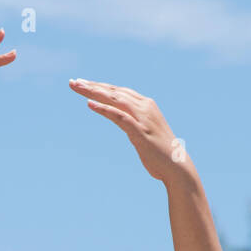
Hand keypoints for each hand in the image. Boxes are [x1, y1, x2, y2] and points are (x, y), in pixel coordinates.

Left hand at [68, 78, 185, 181]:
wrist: (177, 167)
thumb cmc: (160, 153)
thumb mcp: (143, 133)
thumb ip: (131, 123)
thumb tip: (120, 120)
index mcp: (145, 105)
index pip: (118, 92)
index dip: (100, 86)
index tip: (82, 84)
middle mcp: (144, 107)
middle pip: (113, 92)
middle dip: (92, 86)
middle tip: (73, 83)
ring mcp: (143, 119)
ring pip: (115, 99)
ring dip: (94, 92)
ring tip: (77, 88)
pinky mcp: (140, 132)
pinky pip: (119, 117)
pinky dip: (104, 109)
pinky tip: (89, 104)